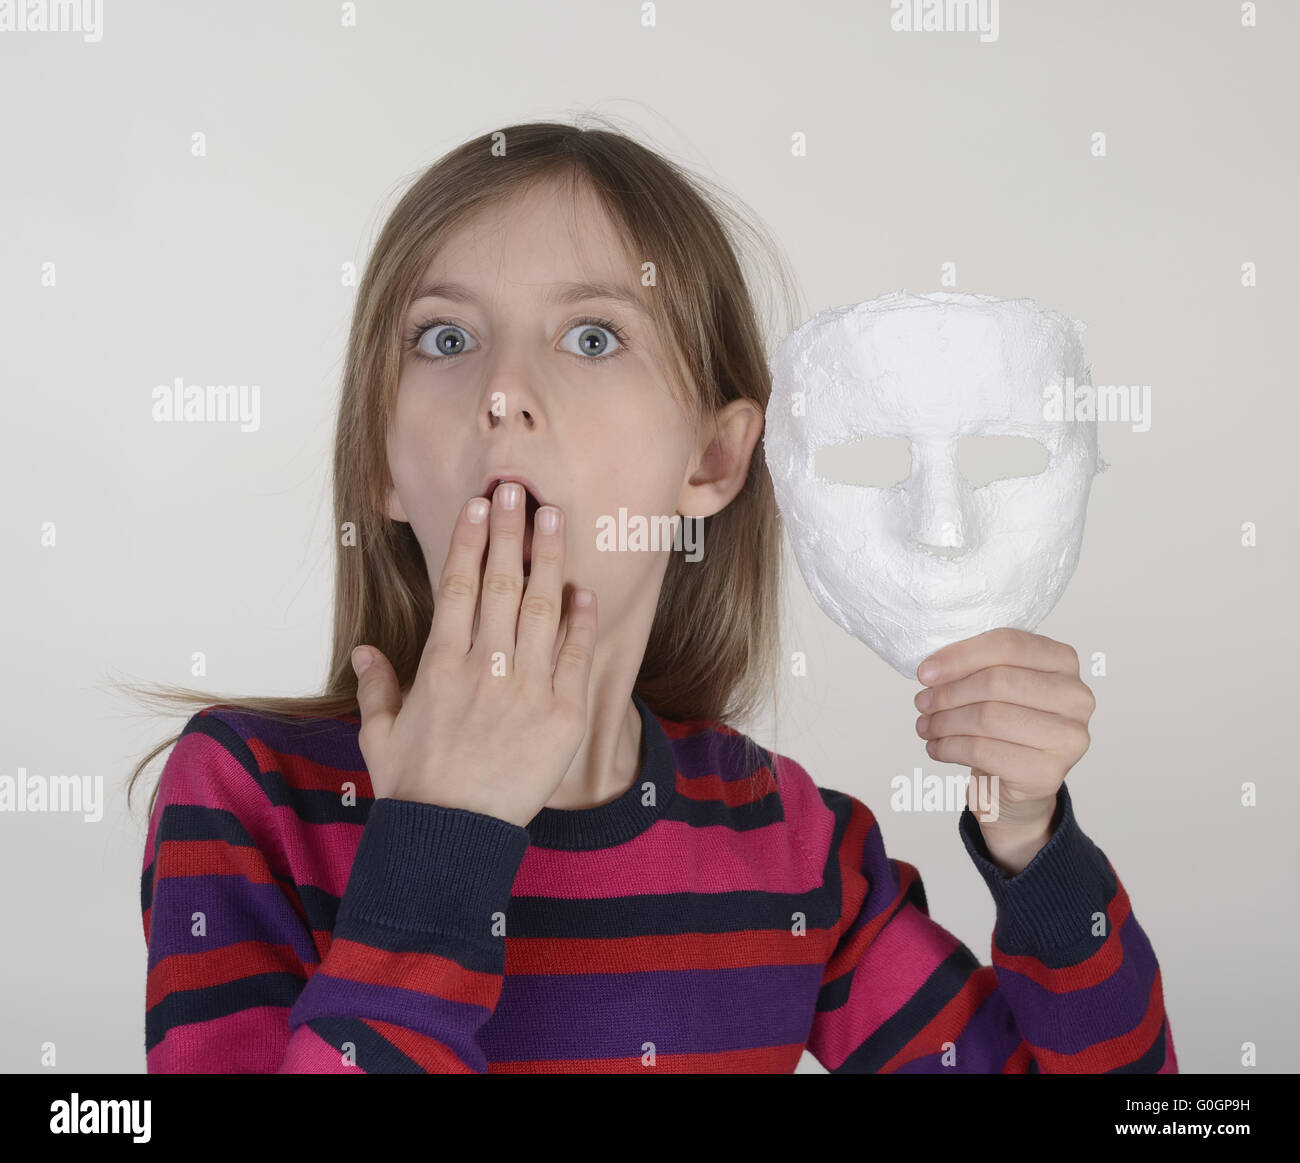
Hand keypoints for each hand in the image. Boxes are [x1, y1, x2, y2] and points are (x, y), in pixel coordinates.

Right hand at [349, 481, 597, 828]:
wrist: (451, 840)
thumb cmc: (414, 789)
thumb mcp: (379, 735)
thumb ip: (375, 687)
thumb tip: (365, 650)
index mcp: (439, 665)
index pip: (458, 586)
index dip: (470, 542)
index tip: (479, 507)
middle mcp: (484, 667)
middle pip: (500, 584)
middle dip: (509, 533)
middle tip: (519, 491)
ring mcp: (526, 689)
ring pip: (539, 610)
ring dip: (547, 561)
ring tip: (554, 518)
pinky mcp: (562, 716)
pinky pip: (573, 658)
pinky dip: (579, 623)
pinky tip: (583, 592)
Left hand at [913, 628, 1094, 874]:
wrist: (1020, 780)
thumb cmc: (1006, 724)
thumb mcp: (996, 685)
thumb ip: (976, 666)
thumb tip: (932, 669)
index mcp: (1063, 661)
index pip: (1009, 645)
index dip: (960, 656)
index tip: (925, 672)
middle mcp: (1076, 697)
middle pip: (997, 682)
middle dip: (949, 693)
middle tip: (922, 702)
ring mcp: (1068, 737)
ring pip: (987, 718)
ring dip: (945, 722)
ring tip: (925, 726)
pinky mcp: (1049, 772)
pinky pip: (983, 751)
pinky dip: (949, 747)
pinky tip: (936, 748)